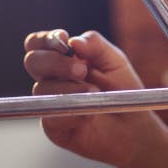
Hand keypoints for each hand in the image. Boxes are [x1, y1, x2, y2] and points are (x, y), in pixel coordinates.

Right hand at [23, 29, 157, 167]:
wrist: (135, 124)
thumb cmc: (123, 90)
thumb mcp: (114, 60)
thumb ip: (95, 45)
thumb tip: (73, 41)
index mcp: (61, 58)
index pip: (37, 44)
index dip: (45, 40)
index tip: (63, 40)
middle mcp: (51, 79)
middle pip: (32, 61)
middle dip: (56, 62)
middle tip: (82, 70)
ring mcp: (50, 102)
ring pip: (41, 88)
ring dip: (68, 88)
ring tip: (94, 92)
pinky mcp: (54, 127)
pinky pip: (50, 116)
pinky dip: (70, 112)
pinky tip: (88, 113)